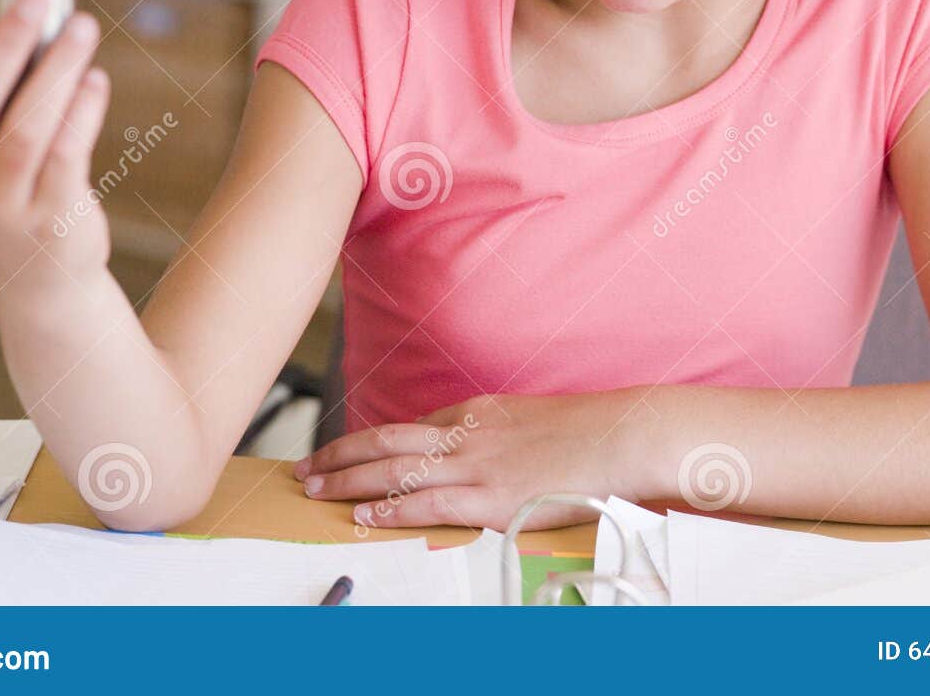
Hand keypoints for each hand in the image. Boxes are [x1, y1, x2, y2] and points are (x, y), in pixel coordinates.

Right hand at [0, 0, 111, 283]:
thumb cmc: (11, 178)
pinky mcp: (47, 219)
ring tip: (82, 28)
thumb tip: (5, 2)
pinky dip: (82, 109)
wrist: (40, 269)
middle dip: (5, 41)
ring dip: (56, 69)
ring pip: (24, 126)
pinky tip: (95, 79)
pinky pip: (66, 154)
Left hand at [294, 392, 643, 530]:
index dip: (371, 442)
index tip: (344, 451)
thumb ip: (504, 435)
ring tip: (314, 489)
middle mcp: (468, 434)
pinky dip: (389, 509)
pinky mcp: (490, 498)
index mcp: (481, 413)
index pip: (412, 429)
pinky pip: (426, 503)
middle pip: (388, 441)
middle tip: (305, 467)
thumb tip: (494, 456)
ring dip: (348, 479)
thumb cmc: (592, 433)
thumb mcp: (537, 421)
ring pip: (394, 470)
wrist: (624, 435)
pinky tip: (363, 516)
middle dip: (341, 454)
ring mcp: (477, 465)